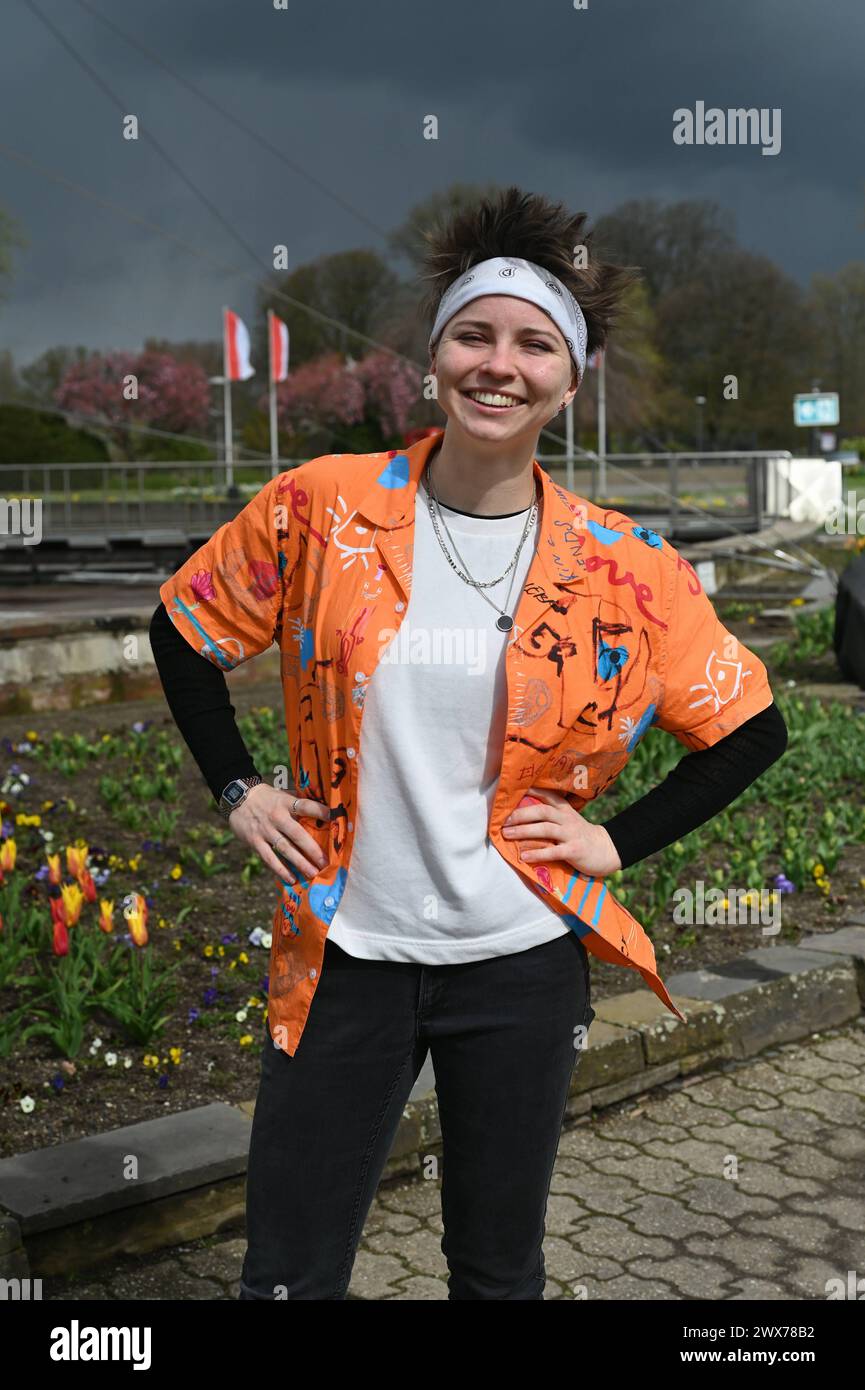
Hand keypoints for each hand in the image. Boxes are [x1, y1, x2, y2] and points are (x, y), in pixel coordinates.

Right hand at [227, 783, 330, 884]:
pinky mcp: (255, 841)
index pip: (305, 806)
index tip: (334, 818)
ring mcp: (265, 830)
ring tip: (313, 873)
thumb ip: (300, 800)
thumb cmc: (267, 798)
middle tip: (326, 862)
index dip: (319, 811)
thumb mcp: (283, 794)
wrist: (238, 798)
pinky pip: (269, 858)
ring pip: (285, 849)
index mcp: (286, 803)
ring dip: (300, 863)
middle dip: (312, 849)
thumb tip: (325, 803)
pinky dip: (280, 869)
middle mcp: (277, 817)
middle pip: (297, 834)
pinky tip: (291, 879)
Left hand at [501, 786, 621, 876]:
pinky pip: (553, 851)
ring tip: (507, 834)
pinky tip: (524, 857)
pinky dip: (537, 853)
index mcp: (564, 810)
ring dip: (524, 831)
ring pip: (545, 829)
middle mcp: (567, 819)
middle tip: (504, 820)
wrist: (606, 850)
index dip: (530, 791)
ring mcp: (571, 834)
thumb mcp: (568, 820)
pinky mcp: (574, 850)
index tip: (512, 790)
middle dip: (521, 814)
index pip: (547, 795)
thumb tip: (522, 814)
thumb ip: (551, 816)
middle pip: (542, 811)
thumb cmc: (581, 835)